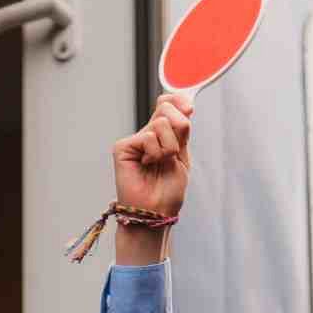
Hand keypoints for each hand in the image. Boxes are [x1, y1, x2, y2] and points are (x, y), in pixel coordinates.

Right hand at [111, 94, 192, 263]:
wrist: (156, 211)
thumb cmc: (168, 190)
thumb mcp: (183, 155)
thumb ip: (182, 129)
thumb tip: (185, 102)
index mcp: (162, 135)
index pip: (167, 104)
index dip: (178, 101)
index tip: (189, 108)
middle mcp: (147, 134)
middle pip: (167, 109)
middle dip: (179, 130)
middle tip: (172, 153)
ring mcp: (135, 140)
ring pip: (161, 123)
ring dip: (169, 147)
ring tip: (159, 164)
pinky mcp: (123, 147)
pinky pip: (149, 136)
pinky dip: (155, 152)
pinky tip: (147, 165)